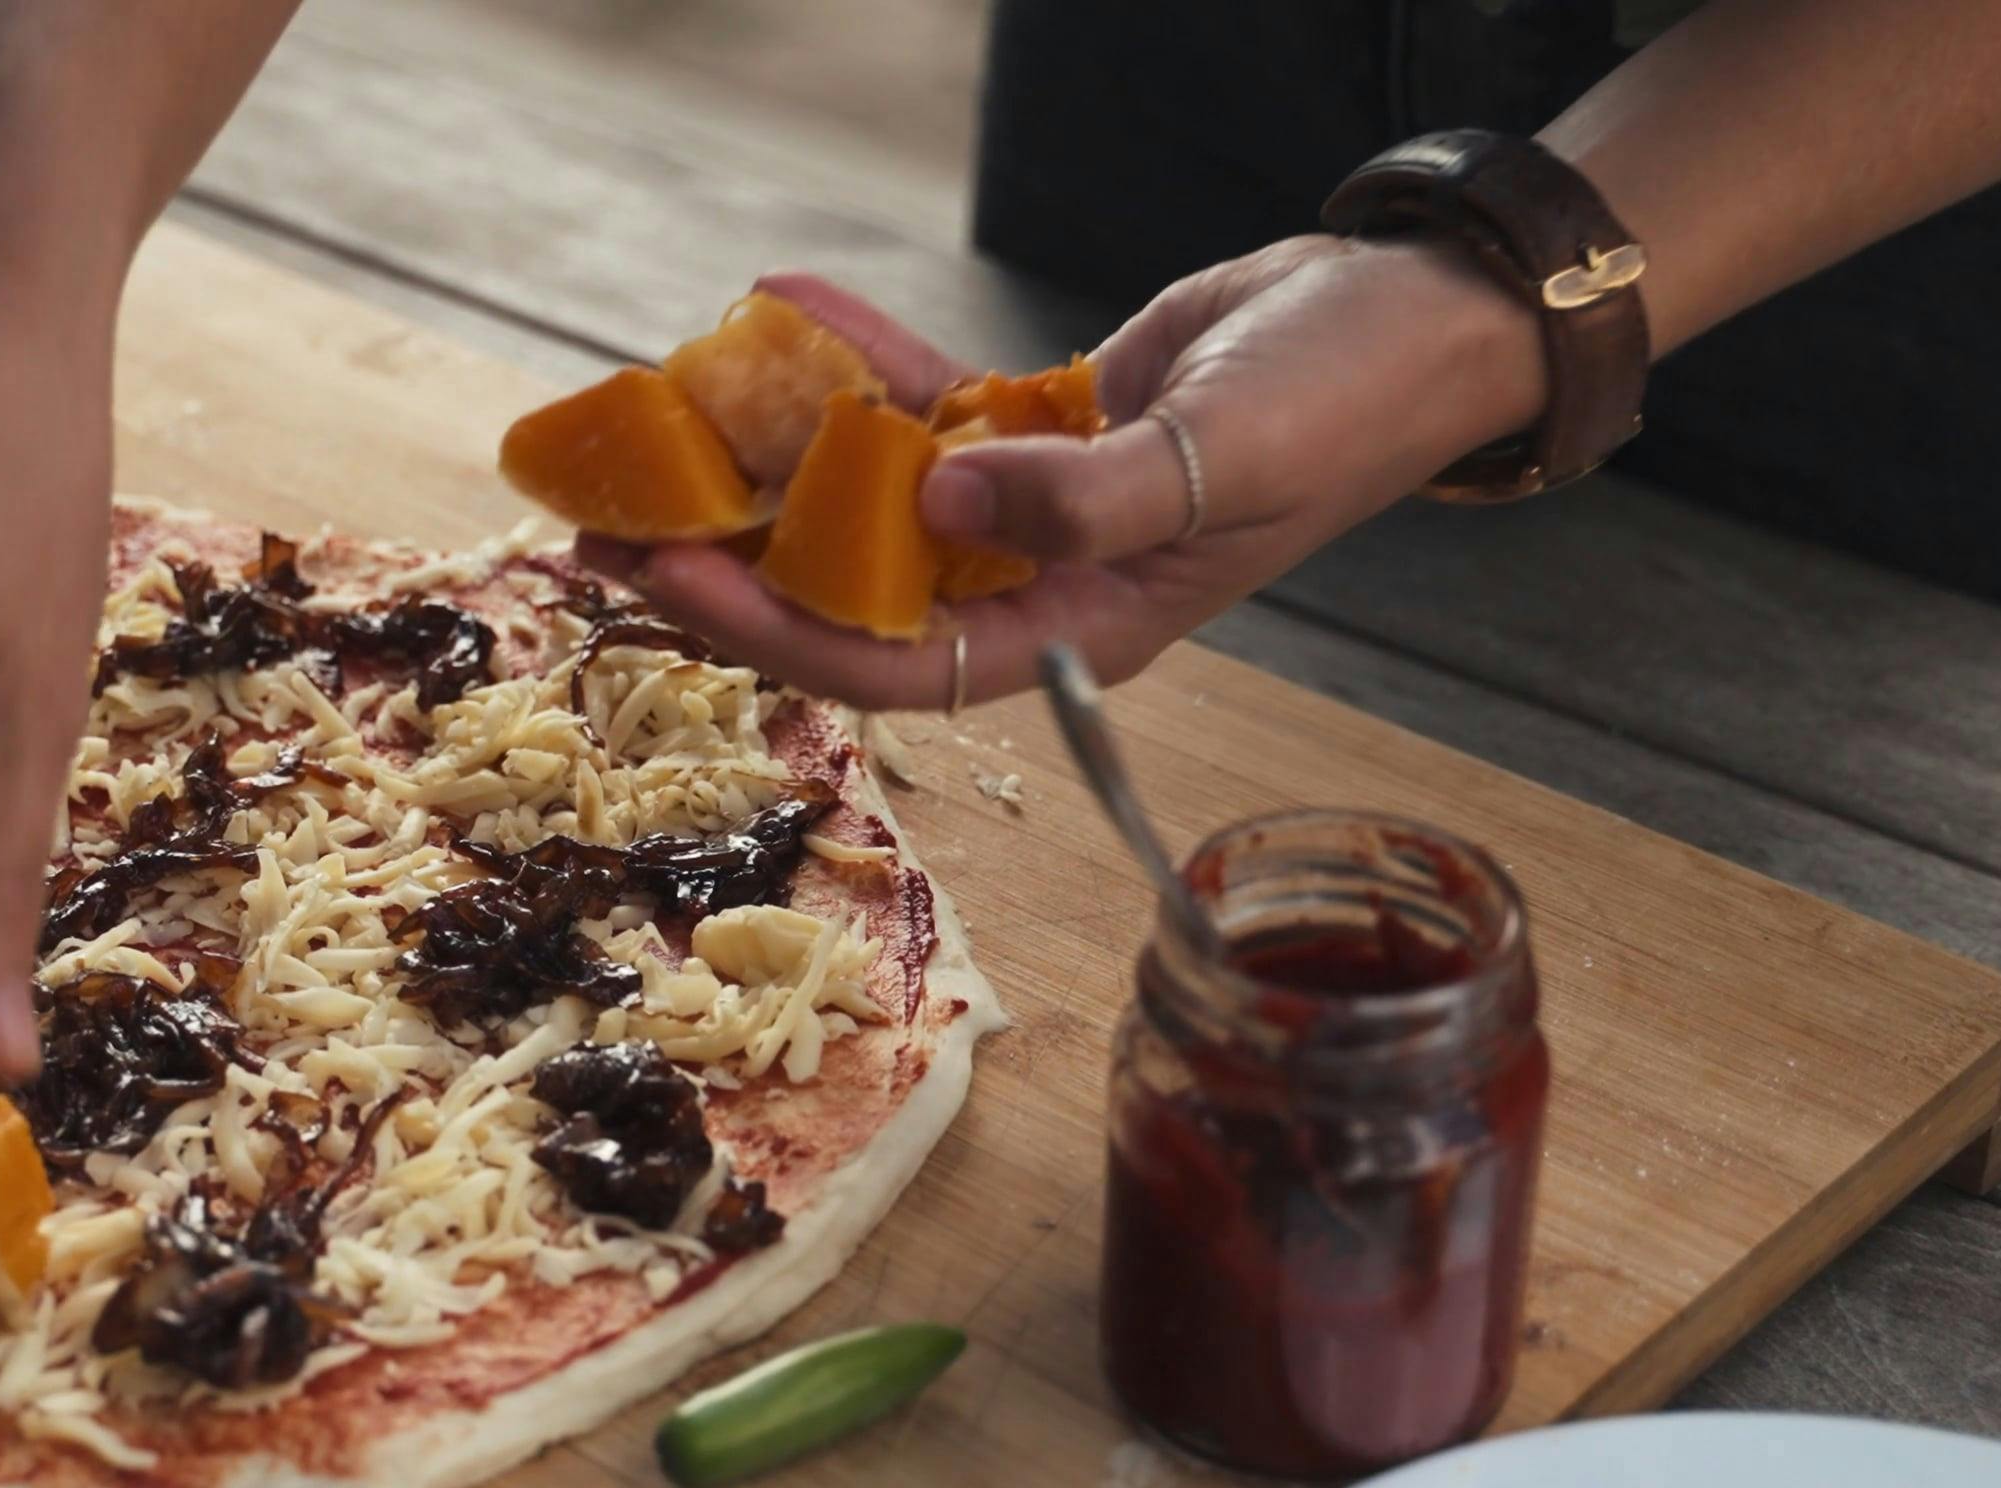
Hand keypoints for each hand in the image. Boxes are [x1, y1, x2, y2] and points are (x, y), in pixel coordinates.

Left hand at [596, 244, 1548, 704]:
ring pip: (856, 504)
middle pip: (841, 597)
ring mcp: (1017, 513)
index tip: (668, 575)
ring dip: (760, 464)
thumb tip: (936, 508)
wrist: (1402, 318)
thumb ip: (1078, 503)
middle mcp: (1027, 591)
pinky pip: (906, 411)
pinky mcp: (1020, 432)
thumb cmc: (1336, 413)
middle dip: (721, 564)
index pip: (888, 666)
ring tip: (650, 425)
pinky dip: (846, 365)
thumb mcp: (1215, 467)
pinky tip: (774, 309)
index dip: (769, 632)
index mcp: (1070, 640)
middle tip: (597, 518)